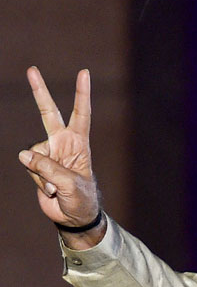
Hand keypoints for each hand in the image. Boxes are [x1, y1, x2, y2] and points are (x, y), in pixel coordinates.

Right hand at [18, 67, 104, 246]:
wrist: (74, 217)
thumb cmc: (81, 199)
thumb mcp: (70, 184)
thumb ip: (47, 168)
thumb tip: (23, 155)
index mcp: (79, 143)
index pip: (81, 114)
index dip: (82, 94)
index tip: (84, 73)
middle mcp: (62, 144)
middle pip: (49, 113)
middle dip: (40, 92)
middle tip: (32, 69)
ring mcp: (48, 154)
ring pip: (32, 153)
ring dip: (42, 173)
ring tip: (56, 187)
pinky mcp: (37, 166)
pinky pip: (28, 167)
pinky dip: (37, 180)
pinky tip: (49, 190)